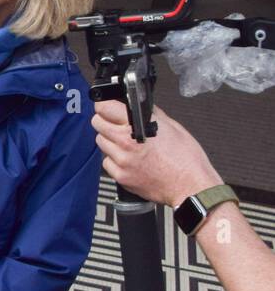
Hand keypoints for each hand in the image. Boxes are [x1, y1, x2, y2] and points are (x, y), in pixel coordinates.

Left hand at [92, 101, 222, 206]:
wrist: (191, 187)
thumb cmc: (186, 158)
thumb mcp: (172, 126)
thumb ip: (150, 113)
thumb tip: (137, 103)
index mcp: (137, 127)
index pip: (103, 108)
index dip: (104, 104)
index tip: (107, 106)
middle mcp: (125, 143)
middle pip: (97, 124)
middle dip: (106, 121)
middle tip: (117, 125)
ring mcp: (121, 161)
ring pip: (101, 143)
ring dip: (110, 141)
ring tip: (127, 144)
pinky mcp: (120, 177)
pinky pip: (107, 163)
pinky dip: (114, 160)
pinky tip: (129, 160)